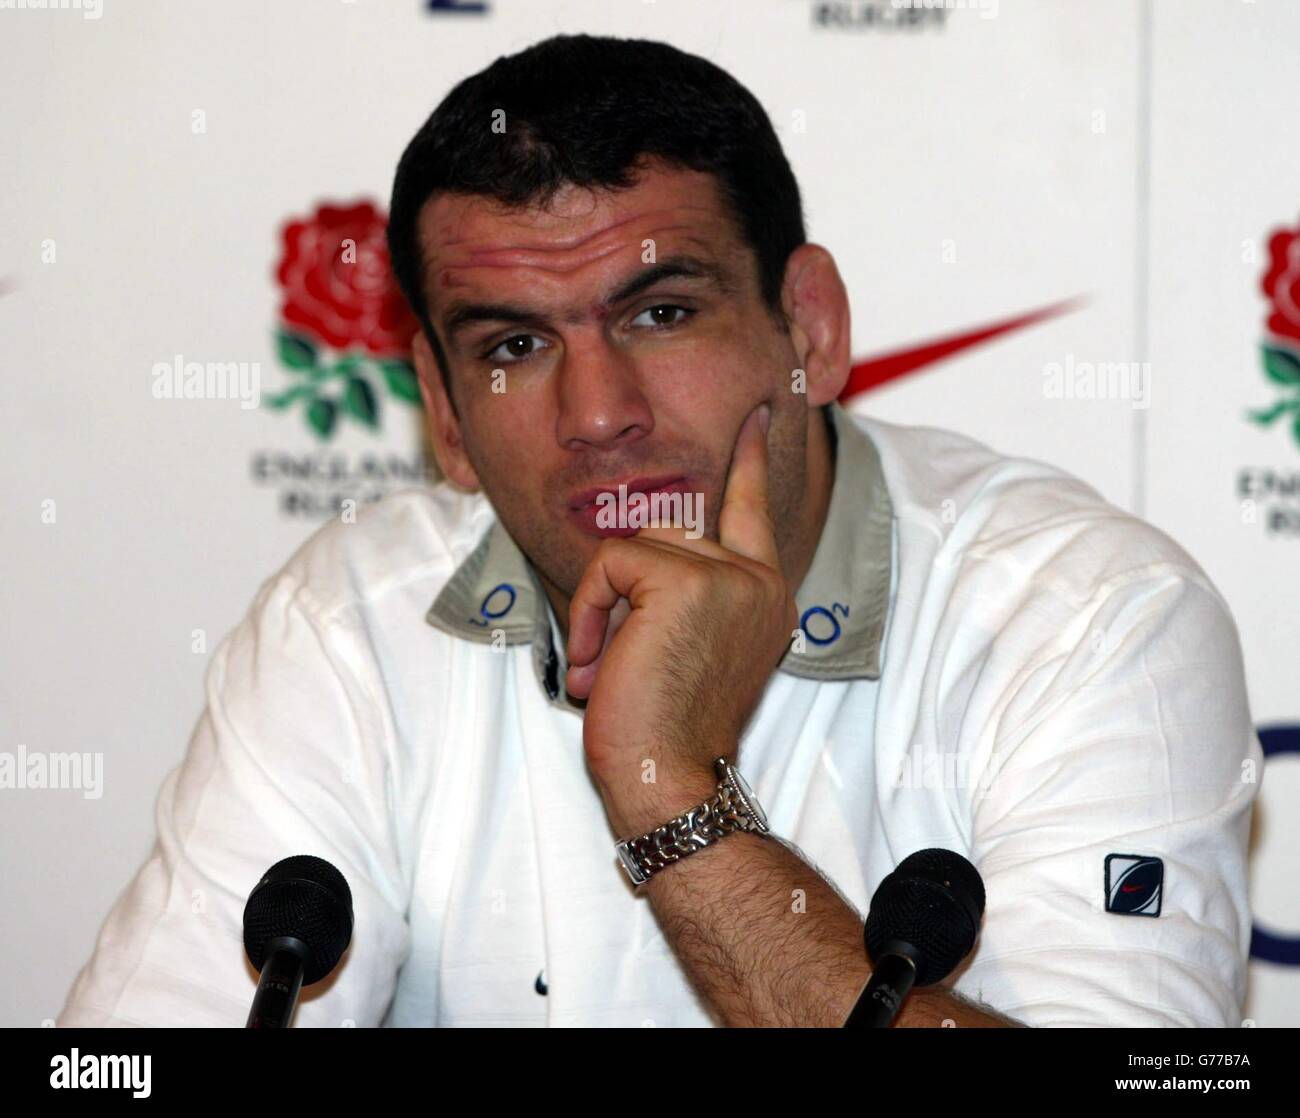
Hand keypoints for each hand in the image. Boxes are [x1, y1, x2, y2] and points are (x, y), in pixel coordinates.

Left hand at [565, 401, 796, 834]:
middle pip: (667, 529)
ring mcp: (729, 577)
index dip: (752, 459)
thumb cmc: (667, 730)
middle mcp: (758, 580)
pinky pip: (610, 562)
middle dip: (622, 589)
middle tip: (614, 660)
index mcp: (766, 596)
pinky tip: (599, 664)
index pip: (753, 510)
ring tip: (607, 669)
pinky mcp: (687, 581)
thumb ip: (683, 593)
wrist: (671, 781)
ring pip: (634, 545)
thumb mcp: (687, 648)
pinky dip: (588, 611)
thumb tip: (634, 552)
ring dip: (602, 608)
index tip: (759, 415)